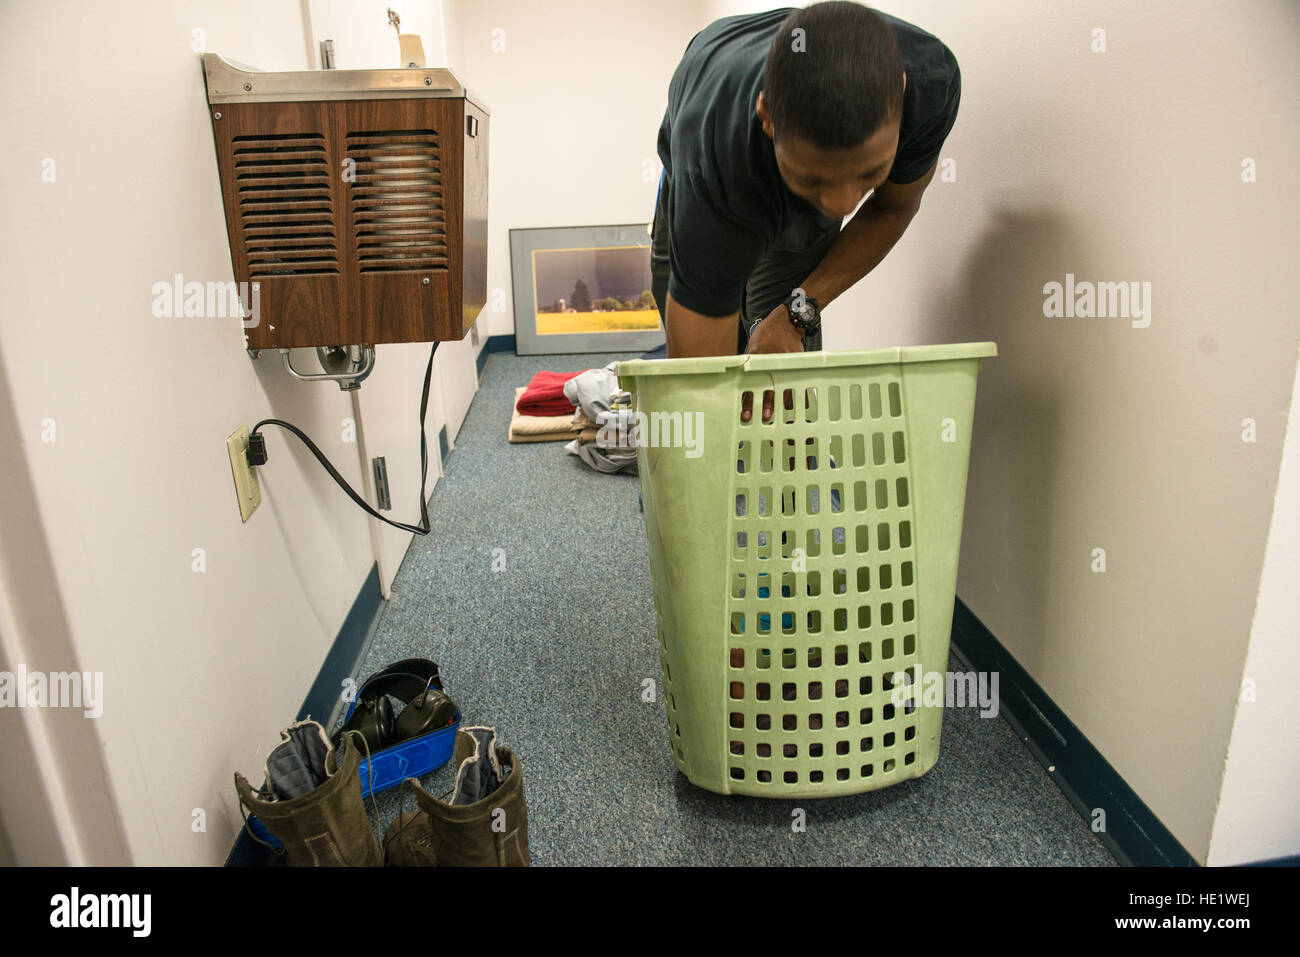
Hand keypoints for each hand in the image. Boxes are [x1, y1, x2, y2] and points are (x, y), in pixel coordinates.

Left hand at [741, 306, 800, 422]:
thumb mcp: (753, 347)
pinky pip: (798, 380)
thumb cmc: (767, 333)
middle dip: (766, 403)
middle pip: (768, 386)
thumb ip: (749, 364)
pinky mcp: (796, 361)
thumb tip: (741, 380)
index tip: (745, 413)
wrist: (786, 321)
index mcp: (756, 358)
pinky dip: (800, 393)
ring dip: (783, 402)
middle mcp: (770, 360)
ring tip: (784, 415)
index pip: (750, 383)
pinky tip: (803, 406)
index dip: (747, 400)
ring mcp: (785, 361)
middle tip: (764, 416)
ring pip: (784, 385)